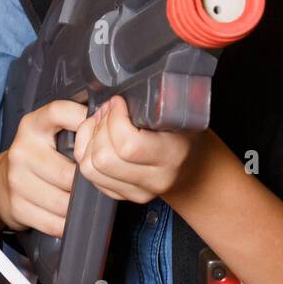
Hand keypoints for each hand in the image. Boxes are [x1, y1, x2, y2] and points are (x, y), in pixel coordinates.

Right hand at [0, 99, 97, 235]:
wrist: (1, 182)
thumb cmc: (39, 156)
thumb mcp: (50, 131)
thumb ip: (76, 125)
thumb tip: (115, 120)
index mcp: (33, 126)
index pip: (59, 112)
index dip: (84, 120)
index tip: (102, 129)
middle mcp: (22, 150)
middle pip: (69, 173)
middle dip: (86, 181)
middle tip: (95, 181)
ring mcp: (17, 180)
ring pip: (64, 202)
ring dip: (78, 205)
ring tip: (82, 198)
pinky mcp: (16, 206)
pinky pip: (54, 222)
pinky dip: (67, 223)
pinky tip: (68, 214)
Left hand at [73, 94, 206, 203]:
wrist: (196, 169)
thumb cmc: (186, 134)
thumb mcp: (179, 112)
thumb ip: (154, 100)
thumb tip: (123, 87)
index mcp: (172, 155)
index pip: (129, 145)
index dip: (115, 119)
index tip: (118, 102)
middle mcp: (154, 179)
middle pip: (103, 158)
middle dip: (99, 127)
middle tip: (108, 110)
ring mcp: (136, 192)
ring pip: (89, 168)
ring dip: (89, 139)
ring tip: (101, 121)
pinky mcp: (121, 196)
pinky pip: (89, 175)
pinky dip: (86, 152)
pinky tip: (98, 138)